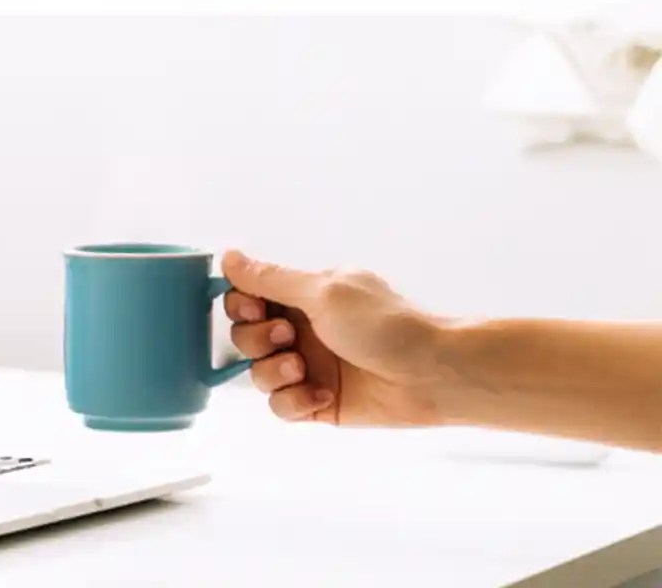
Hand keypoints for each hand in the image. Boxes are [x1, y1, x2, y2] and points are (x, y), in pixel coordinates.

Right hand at [221, 250, 450, 425]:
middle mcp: (303, 330)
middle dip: (257, 339)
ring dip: (273, 372)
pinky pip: (281, 406)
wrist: (432, 374)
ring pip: (258, 374)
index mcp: (304, 296)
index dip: (241, 304)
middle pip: (245, 336)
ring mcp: (310, 367)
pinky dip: (295, 401)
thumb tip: (228, 256)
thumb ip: (270, 279)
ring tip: (303, 368)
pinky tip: (323, 395)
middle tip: (286, 336)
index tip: (254, 308)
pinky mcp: (318, 402)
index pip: (248, 296)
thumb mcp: (322, 292)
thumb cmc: (385, 324)